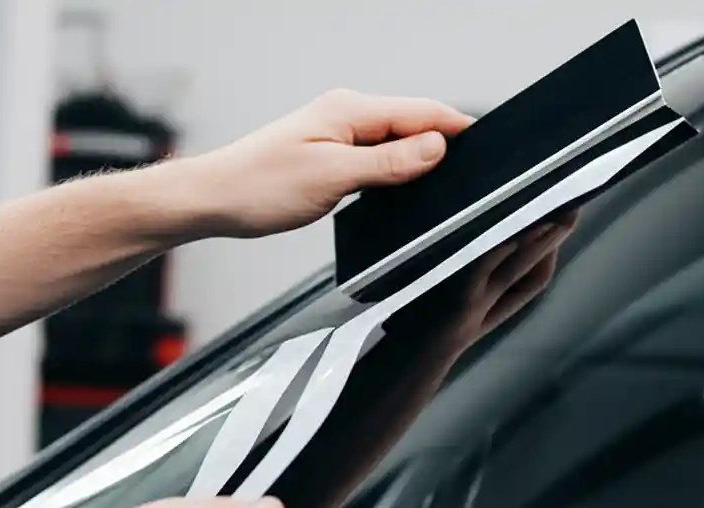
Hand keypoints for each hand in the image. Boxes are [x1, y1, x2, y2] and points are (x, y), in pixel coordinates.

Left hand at [188, 89, 472, 237]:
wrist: (213, 199)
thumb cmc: (259, 187)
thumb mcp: (333, 178)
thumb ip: (389, 164)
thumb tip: (437, 148)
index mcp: (350, 111)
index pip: (422, 112)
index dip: (459, 127)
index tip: (490, 146)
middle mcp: (346, 115)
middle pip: (413, 124)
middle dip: (444, 145)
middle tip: (473, 176)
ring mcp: (337, 134)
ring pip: (395, 143)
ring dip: (419, 161)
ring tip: (442, 186)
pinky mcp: (329, 154)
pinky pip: (376, 157)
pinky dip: (395, 172)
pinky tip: (401, 192)